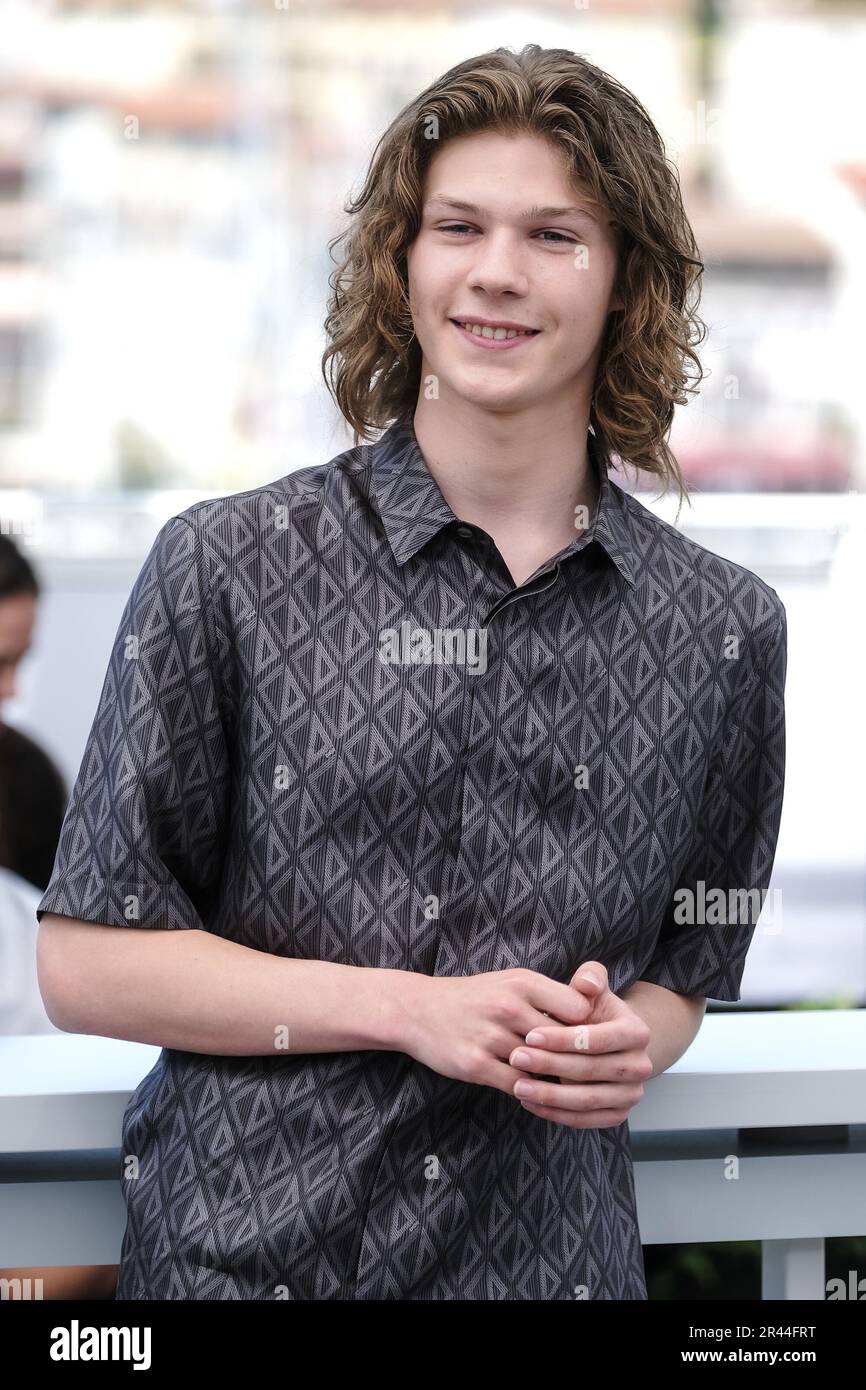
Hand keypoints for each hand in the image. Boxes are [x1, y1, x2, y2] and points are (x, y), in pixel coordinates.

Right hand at [400, 968, 596, 1096]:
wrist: (417, 1009)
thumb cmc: (473, 997)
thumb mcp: (510, 982)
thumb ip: (547, 996)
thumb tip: (591, 1018)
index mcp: (523, 982)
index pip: (579, 1008)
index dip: (589, 1027)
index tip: (594, 1040)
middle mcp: (508, 1007)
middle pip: (563, 1041)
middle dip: (577, 1058)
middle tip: (593, 1074)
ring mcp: (491, 1036)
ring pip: (541, 1067)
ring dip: (555, 1079)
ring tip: (570, 1088)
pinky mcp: (475, 1064)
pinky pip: (517, 1085)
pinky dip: (530, 1091)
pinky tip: (536, 1093)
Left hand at [507, 961, 652, 1128]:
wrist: (605, 1041)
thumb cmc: (592, 1011)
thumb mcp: (592, 989)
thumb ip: (590, 977)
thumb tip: (586, 983)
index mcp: (637, 1032)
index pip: (598, 1039)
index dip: (563, 1038)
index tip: (530, 1035)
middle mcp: (641, 1066)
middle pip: (590, 1070)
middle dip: (550, 1064)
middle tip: (516, 1058)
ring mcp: (631, 1094)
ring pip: (587, 1099)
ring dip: (549, 1095)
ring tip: (518, 1085)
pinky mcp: (617, 1115)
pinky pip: (585, 1121)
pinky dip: (556, 1114)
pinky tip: (529, 1103)